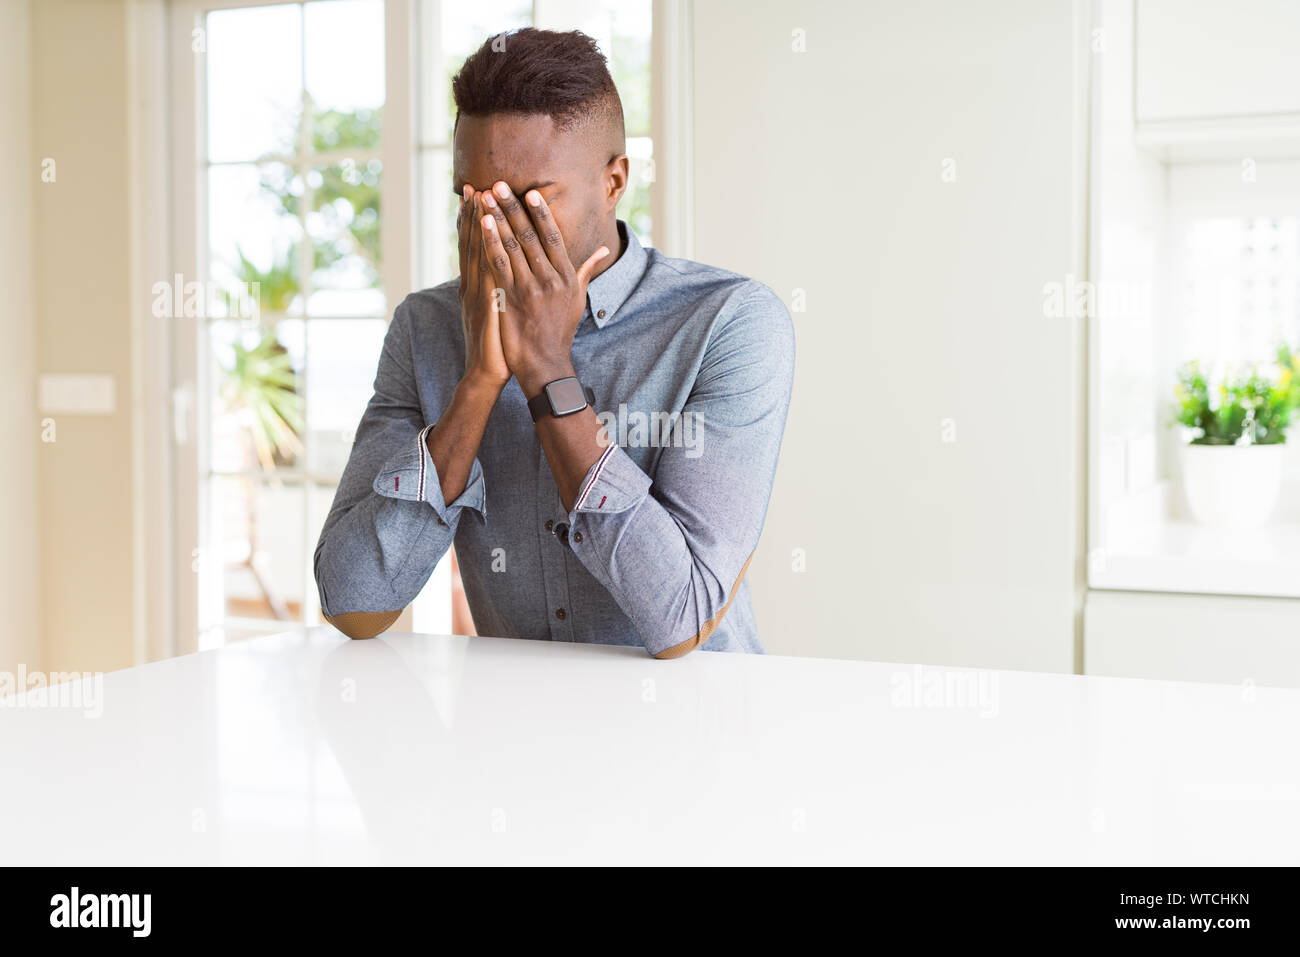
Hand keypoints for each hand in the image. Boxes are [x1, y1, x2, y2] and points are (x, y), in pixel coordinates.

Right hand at [457, 185, 509, 388]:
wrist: (487, 370)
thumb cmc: (500, 341)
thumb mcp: (500, 310)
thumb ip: (503, 288)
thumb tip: (512, 271)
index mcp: (479, 284)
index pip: (477, 245)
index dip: (476, 220)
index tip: (477, 193)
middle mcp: (473, 285)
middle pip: (473, 243)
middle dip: (473, 214)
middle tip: (474, 186)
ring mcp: (478, 294)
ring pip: (476, 253)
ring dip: (477, 226)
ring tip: (477, 201)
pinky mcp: (486, 306)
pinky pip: (487, 275)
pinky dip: (487, 255)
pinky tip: (489, 237)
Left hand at [478, 181, 609, 396]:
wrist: (544, 363)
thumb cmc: (561, 331)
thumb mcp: (578, 300)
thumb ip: (587, 271)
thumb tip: (604, 249)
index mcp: (567, 277)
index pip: (553, 238)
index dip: (541, 213)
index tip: (531, 192)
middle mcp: (550, 279)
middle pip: (529, 236)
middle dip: (513, 207)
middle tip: (499, 184)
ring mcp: (529, 288)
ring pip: (511, 246)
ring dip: (497, 218)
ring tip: (485, 196)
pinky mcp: (511, 298)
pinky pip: (498, 264)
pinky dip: (489, 241)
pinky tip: (481, 224)